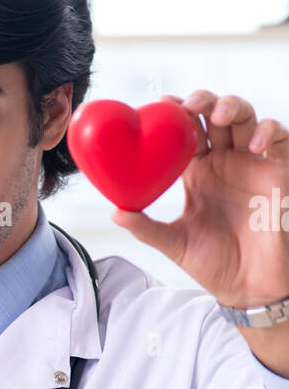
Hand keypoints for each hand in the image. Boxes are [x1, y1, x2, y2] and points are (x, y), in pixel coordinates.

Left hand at [111, 92, 288, 307]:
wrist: (249, 287)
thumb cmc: (213, 264)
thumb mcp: (175, 244)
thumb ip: (146, 228)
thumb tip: (115, 212)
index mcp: (198, 173)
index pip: (186, 132)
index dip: (176, 113)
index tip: (160, 103)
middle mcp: (224, 163)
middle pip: (215, 116)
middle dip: (203, 101)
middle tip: (188, 105)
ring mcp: (251, 166)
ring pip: (246, 119)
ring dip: (232, 107)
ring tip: (217, 115)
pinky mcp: (278, 173)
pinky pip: (280, 140)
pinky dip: (268, 132)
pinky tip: (252, 145)